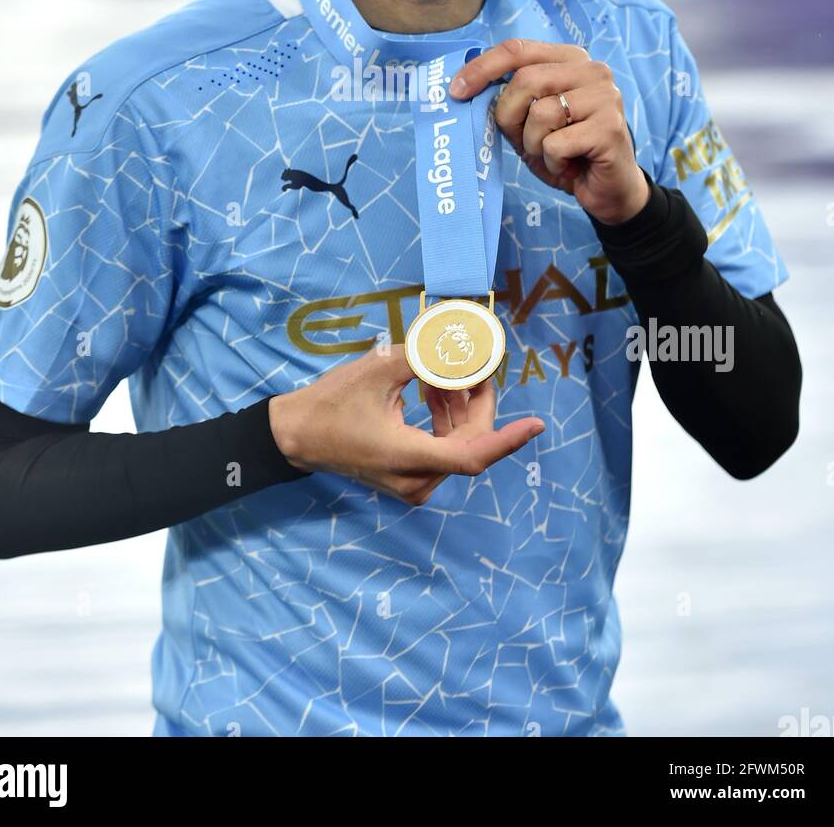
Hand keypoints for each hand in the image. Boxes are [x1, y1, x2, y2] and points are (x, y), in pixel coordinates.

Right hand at [268, 344, 544, 506]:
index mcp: (409, 458)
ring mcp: (412, 483)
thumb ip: (429, 359)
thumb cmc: (333, 402)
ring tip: (441, 369)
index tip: (537, 425)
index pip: (474, 455)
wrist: (296, 435)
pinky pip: (440, 447)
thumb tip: (471, 351)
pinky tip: (433, 387)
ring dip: (456, 406)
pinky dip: (443, 417)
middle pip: (469, 442)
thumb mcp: (380, 369)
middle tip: (471, 362)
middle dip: (474, 400)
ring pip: (455, 443)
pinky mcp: (407, 477)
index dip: (508, 439)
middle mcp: (417, 480)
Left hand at [448, 37, 649, 226]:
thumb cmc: (565, 151)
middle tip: (521, 139)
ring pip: (540, 113)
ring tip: (552, 153)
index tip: (456, 90)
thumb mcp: (529, 121)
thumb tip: (464, 87)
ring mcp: (606, 96)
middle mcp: (592, 70)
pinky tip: (569, 164)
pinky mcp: (610, 127)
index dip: (482, 68)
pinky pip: (555, 143)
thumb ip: (509, 99)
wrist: (607, 188)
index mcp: (570, 59)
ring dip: (533, 144)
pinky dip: (552, 161)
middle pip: (526, 80)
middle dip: (509, 115)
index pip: (518, 49)